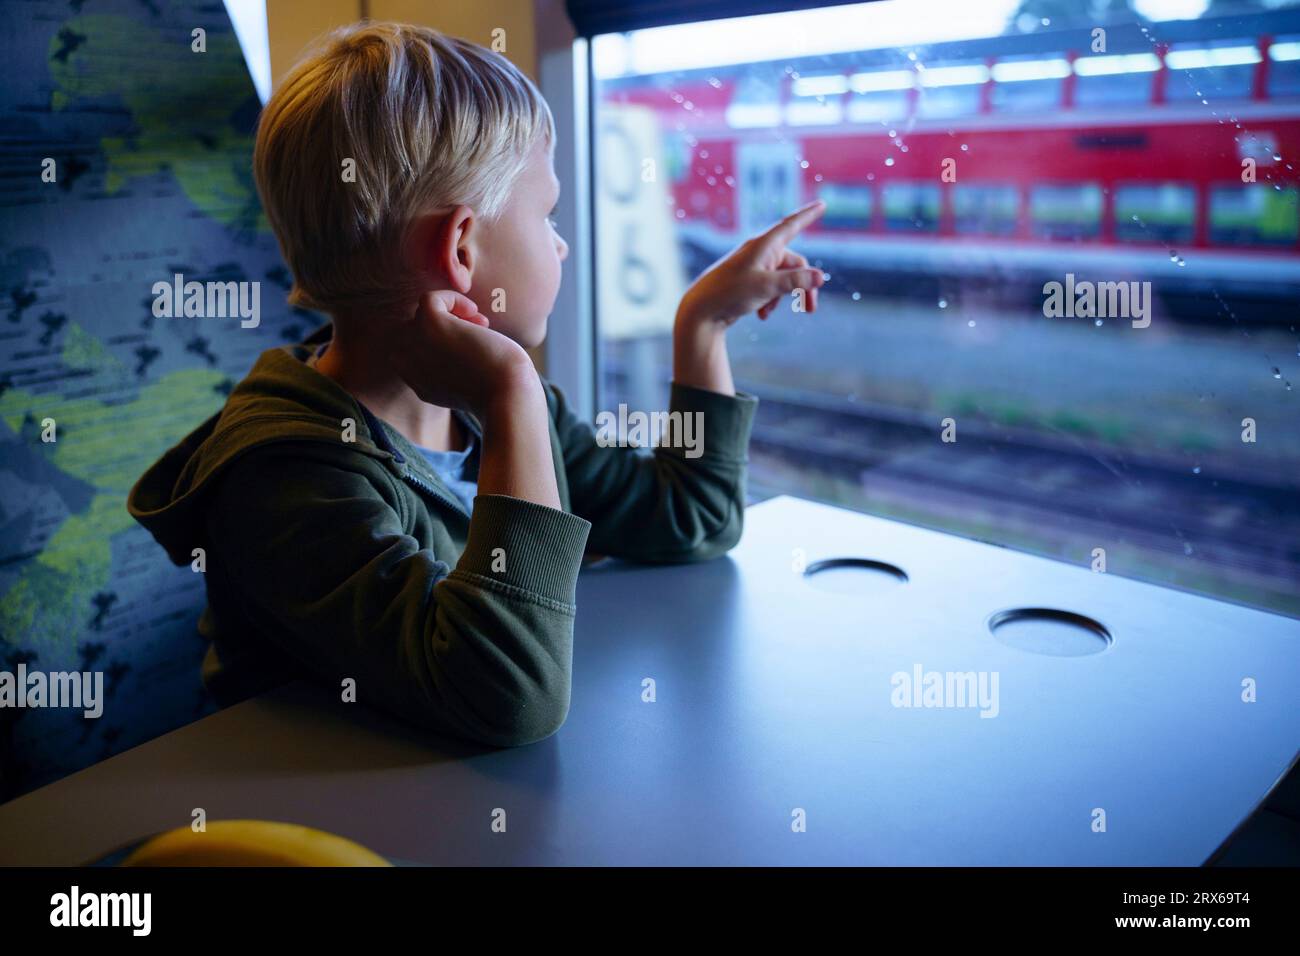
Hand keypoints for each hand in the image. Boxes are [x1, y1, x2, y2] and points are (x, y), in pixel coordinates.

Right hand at [387, 290, 534, 416]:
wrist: (508, 397)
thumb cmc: (502, 392)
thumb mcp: (470, 386)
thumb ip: (455, 370)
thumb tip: (460, 343)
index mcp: (419, 383)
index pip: (416, 351)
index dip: (441, 343)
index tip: (468, 350)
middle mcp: (409, 366)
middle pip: (418, 331)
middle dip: (447, 328)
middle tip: (478, 336)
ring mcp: (417, 345)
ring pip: (424, 315)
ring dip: (455, 316)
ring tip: (482, 328)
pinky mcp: (430, 325)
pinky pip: (429, 299)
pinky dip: (454, 299)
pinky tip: (475, 314)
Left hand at [675, 200, 825, 328]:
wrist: (700, 312)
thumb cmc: (730, 294)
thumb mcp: (767, 287)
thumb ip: (795, 281)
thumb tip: (820, 277)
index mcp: (764, 245)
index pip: (791, 225)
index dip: (808, 215)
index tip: (821, 204)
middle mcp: (760, 253)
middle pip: (794, 263)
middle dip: (803, 286)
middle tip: (810, 309)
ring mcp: (754, 267)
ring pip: (783, 279)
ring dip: (783, 297)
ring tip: (771, 313)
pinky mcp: (748, 282)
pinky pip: (770, 288)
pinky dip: (771, 301)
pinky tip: (762, 315)